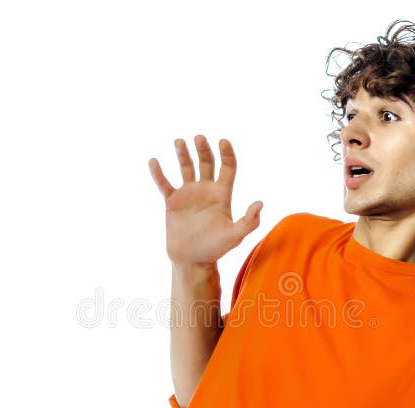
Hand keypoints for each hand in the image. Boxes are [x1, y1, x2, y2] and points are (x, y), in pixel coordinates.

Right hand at [149, 135, 262, 265]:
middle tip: (199, 138)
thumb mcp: (235, 236)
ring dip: (183, 153)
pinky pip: (164, 183)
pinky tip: (154, 161)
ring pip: (186, 167)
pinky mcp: (173, 202)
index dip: (227, 153)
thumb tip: (260, 203)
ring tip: (179, 141)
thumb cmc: (215, 249)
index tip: (223, 141)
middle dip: (204, 149)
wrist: (192, 260)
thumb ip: (249, 221)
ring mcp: (188, 195)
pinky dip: (158, 173)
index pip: (228, 167)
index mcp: (222, 194)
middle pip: (207, 162)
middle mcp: (206, 191)